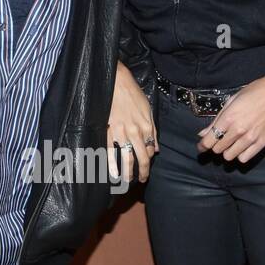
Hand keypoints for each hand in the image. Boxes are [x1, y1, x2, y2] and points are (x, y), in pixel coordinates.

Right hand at [107, 62, 158, 181]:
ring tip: (128, 181)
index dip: (148, 160)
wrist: (117, 82)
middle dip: (143, 171)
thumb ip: (153, 130)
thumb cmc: (133, 94)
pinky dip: (113, 164)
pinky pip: (111, 152)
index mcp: (148, 126)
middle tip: (142, 180)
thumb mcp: (148, 110)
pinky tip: (114, 174)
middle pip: (142, 157)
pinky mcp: (109, 131)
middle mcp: (137, 132)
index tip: (146, 166)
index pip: (150, 150)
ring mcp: (122, 133)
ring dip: (129, 172)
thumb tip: (155, 148)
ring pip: (128, 157)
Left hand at [196, 70, 264, 162]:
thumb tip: (203, 134)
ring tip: (231, 144)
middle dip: (216, 146)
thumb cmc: (255, 92)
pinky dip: (240, 155)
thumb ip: (216, 120)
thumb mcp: (231, 101)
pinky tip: (241, 147)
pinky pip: (244, 158)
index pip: (209, 141)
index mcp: (228, 118)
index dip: (203, 146)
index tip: (202, 146)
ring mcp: (251, 138)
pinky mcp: (261, 143)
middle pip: (218, 150)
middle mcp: (238, 130)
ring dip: (227, 151)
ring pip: (229, 156)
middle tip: (219, 141)